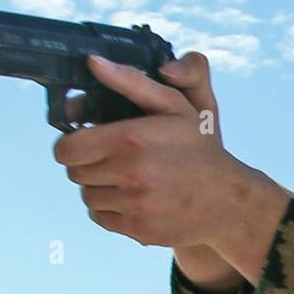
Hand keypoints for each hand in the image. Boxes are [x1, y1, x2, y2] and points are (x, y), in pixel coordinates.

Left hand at [53, 52, 230, 246]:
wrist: (227, 201)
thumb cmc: (199, 148)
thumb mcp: (173, 106)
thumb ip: (130, 82)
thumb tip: (92, 62)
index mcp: (129, 140)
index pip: (67, 149)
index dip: (70, 144)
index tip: (83, 142)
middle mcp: (128, 175)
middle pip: (75, 173)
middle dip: (86, 164)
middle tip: (108, 159)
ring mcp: (134, 206)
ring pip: (88, 198)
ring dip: (98, 188)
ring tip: (123, 179)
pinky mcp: (138, 230)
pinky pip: (103, 219)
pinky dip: (110, 210)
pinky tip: (131, 198)